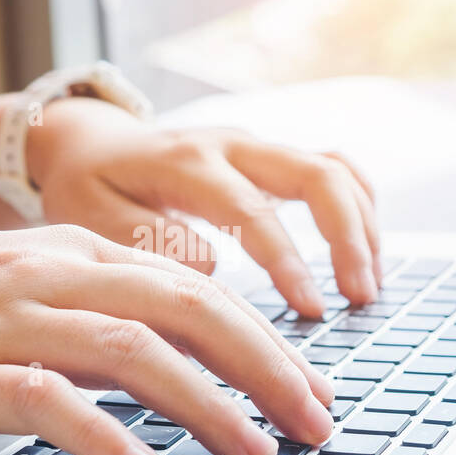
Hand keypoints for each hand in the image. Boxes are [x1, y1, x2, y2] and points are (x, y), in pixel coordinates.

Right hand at [0, 226, 334, 454]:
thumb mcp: (29, 287)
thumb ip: (100, 312)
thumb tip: (181, 361)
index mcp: (77, 253)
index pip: (194, 288)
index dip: (263, 339)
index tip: (309, 387)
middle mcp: (54, 276)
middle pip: (186, 307)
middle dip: (264, 366)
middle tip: (315, 420)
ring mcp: (10, 320)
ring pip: (132, 350)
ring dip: (206, 405)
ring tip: (253, 452)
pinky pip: (48, 400)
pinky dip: (104, 436)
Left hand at [28, 98, 381, 317]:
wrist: (88, 143)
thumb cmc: (87, 187)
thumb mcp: (88, 216)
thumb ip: (143, 240)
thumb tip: (211, 269)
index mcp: (187, 163)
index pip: (252, 210)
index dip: (288, 261)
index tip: (312, 311)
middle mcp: (232, 145)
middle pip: (317, 175)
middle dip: (349, 237)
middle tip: (361, 298)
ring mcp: (257, 147)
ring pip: (335, 169)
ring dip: (363, 226)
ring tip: (368, 287)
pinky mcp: (270, 158)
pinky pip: (333, 169)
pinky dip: (359, 208)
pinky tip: (365, 255)